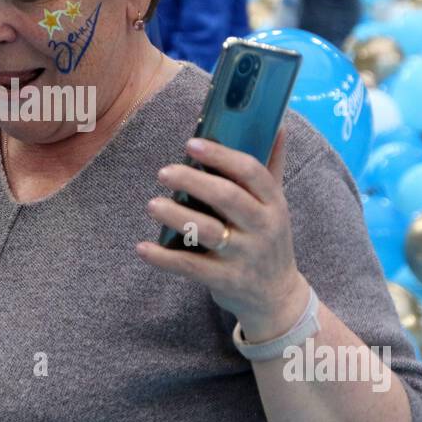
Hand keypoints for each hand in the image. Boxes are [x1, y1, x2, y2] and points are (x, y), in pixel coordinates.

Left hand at [136, 129, 308, 341]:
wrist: (276, 297)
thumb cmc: (269, 240)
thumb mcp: (277, 205)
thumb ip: (272, 166)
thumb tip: (278, 124)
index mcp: (274, 203)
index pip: (252, 172)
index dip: (221, 156)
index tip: (192, 144)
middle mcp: (263, 227)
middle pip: (227, 197)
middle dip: (193, 181)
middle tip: (163, 172)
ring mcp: (245, 256)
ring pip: (208, 231)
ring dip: (176, 216)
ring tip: (152, 204)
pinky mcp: (226, 280)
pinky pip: (191, 267)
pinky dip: (164, 258)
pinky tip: (142, 248)